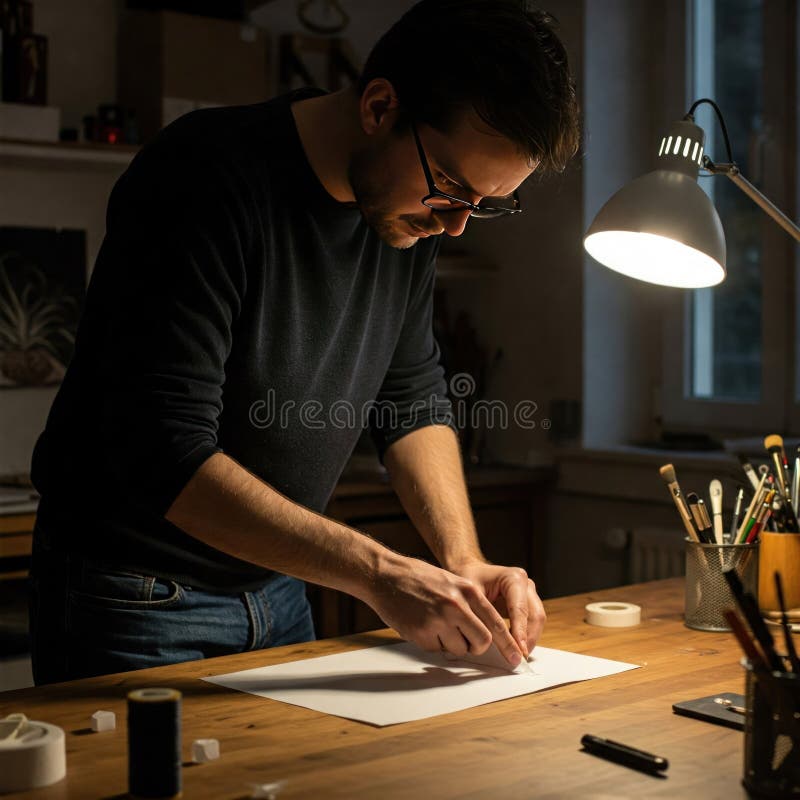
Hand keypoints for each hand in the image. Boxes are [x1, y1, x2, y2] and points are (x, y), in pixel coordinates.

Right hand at [363, 555, 527, 666]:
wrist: (385, 575)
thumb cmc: (418, 578)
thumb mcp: (451, 582)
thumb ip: (469, 604)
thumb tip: (487, 632)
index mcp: (467, 590)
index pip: (496, 623)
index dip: (508, 644)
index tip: (516, 659)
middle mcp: (456, 606)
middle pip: (482, 641)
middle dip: (477, 647)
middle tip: (467, 642)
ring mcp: (438, 621)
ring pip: (460, 649)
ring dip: (452, 644)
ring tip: (436, 625)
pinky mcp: (421, 634)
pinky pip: (438, 650)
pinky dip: (433, 644)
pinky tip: (422, 625)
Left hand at [450, 560, 545, 659]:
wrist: (468, 569)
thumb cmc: (467, 579)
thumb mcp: (471, 596)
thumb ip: (482, 616)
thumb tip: (489, 641)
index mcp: (514, 578)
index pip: (520, 609)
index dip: (520, 632)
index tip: (518, 650)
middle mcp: (525, 584)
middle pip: (535, 616)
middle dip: (528, 639)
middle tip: (518, 658)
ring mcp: (528, 594)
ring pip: (536, 621)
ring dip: (528, 640)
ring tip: (516, 656)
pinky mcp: (526, 603)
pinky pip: (531, 622)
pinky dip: (525, 636)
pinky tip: (514, 648)